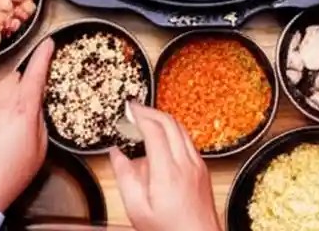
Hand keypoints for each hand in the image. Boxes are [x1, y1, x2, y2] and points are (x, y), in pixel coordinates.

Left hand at [0, 39, 53, 210]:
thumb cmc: (11, 172)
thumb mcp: (39, 147)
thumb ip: (38, 117)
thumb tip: (35, 100)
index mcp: (23, 108)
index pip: (36, 73)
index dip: (43, 56)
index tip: (48, 44)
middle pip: (13, 78)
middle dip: (19, 88)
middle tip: (18, 112)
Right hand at [109, 105, 220, 230]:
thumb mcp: (138, 210)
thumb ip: (125, 178)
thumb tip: (116, 154)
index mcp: (167, 172)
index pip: (154, 130)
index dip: (139, 114)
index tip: (128, 109)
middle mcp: (186, 164)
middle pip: (170, 122)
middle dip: (150, 111)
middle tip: (134, 109)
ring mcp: (198, 165)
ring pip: (181, 129)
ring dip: (163, 119)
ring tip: (146, 119)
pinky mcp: (203, 170)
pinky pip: (188, 140)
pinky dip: (173, 131)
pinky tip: (162, 139)